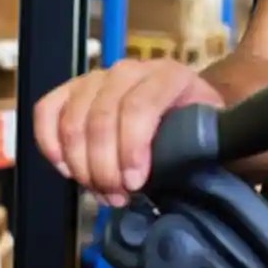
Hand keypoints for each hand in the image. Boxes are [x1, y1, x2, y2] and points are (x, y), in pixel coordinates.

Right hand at [33, 59, 224, 207]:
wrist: (189, 106)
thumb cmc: (203, 124)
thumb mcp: (218, 132)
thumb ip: (213, 145)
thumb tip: (213, 162)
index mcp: (171, 75)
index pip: (140, 107)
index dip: (132, 149)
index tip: (137, 183)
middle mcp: (132, 70)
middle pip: (101, 117)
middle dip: (104, 167)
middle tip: (117, 196)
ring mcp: (100, 77)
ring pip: (73, 118)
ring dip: (80, 164)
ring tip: (100, 190)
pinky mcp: (75, 90)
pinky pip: (48, 110)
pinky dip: (50, 142)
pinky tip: (67, 168)